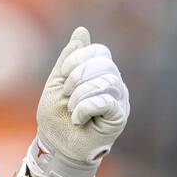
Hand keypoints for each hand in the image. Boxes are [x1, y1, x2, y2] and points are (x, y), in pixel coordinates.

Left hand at [27, 26, 129, 176]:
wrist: (56, 147)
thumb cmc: (57, 117)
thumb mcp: (58, 82)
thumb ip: (69, 58)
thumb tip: (82, 30)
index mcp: (100, 73)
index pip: (99, 51)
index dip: (77, 59)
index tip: (62, 77)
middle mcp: (114, 83)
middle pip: (103, 63)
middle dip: (76, 78)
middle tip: (66, 97)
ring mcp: (119, 100)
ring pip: (105, 81)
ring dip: (79, 96)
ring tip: (72, 110)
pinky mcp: (119, 116)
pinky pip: (106, 101)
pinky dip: (85, 108)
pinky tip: (79, 119)